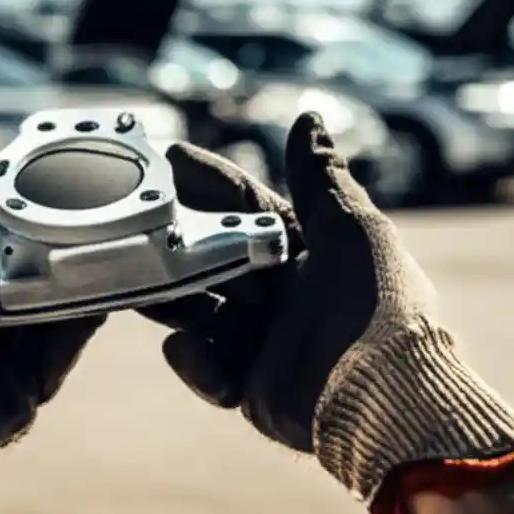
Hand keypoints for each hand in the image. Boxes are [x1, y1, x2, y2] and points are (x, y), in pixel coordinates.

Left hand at [0, 176, 104, 513]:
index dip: (22, 223)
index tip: (49, 196)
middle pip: (32, 278)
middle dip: (56, 254)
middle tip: (83, 225)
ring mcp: (1, 357)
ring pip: (53, 313)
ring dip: (74, 286)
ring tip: (99, 254)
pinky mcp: (22, 390)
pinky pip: (61, 351)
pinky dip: (78, 325)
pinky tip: (96, 296)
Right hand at [143, 113, 513, 503]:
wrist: (385, 396)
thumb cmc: (377, 302)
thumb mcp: (351, 228)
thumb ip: (320, 178)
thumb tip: (308, 118)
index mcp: (303, 248)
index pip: (241, 206)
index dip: (205, 182)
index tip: (165, 156)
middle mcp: (278, 290)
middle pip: (207, 258)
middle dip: (172, 243)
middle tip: (129, 222)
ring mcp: (260, 338)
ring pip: (194, 308)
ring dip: (168, 297)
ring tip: (139, 285)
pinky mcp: (247, 386)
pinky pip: (204, 365)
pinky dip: (194, 358)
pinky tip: (187, 345)